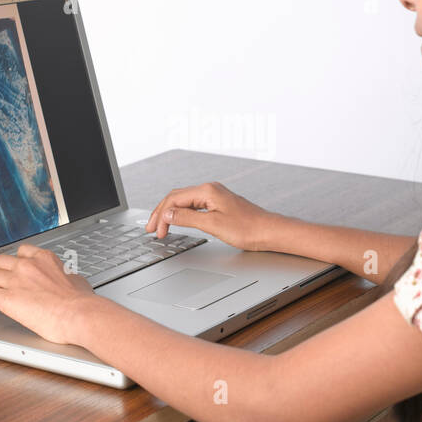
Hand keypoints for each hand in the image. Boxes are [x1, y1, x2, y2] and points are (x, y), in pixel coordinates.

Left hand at [0, 244, 99, 346]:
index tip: (13, 267)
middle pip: (0, 261)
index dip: (15, 260)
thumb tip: (69, 279)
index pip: (22, 251)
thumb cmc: (83, 302)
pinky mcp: (7, 299)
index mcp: (44, 259)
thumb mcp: (77, 280)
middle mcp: (27, 266)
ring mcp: (15, 281)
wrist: (80, 314)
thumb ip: (67, 276)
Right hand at [144, 181, 274, 250]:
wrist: (269, 232)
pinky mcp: (219, 204)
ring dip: (171, 214)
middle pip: (177, 198)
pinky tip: (178, 221)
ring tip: (161, 227)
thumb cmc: (248, 229)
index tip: (156, 231)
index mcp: (207, 191)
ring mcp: (215, 196)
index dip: (161, 215)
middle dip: (162, 213)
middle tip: (151, 229)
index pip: (174, 199)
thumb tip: (168, 214)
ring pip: (185, 201)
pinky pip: (194, 206)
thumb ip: (188, 218)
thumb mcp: (213, 225)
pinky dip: (182, 214)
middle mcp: (210, 189)